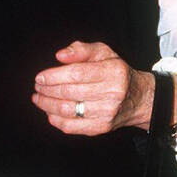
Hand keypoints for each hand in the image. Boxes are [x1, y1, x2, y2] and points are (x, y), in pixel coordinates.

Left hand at [33, 41, 152, 133]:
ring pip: (67, 110)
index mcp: (113, 72)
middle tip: (38, 87)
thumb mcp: (104, 53)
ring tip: (39, 98)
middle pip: (69, 92)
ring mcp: (107, 113)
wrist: (138, 98)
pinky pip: (71, 126)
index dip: (54, 76)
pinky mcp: (101, 127)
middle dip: (47, 90)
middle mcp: (112, 93)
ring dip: (47, 104)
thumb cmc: (117, 73)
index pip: (77, 74)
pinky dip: (55, 119)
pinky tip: (50, 111)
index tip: (40, 77)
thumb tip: (60, 55)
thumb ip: (81, 50)